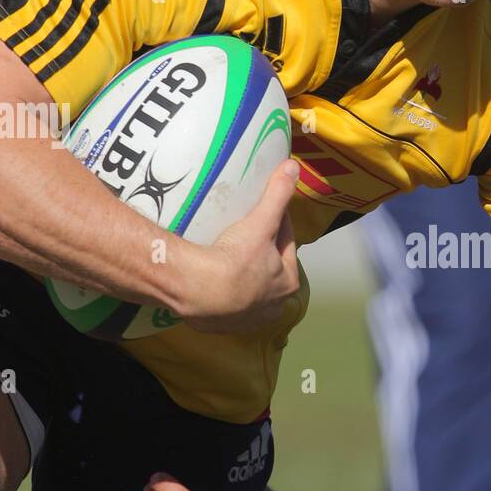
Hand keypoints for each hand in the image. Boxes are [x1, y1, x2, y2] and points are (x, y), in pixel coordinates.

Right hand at [180, 159, 301, 333]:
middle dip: (261, 251)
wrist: (198, 291)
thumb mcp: (261, 222)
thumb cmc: (236, 258)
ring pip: (249, 288)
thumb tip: (292, 166)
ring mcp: (247, 317)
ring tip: (227, 253)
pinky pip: (225, 302)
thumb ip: (278, 194)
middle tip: (244, 230)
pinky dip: (222, 291)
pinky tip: (212, 279)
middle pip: (269, 267)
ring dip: (243, 274)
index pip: (286, 244)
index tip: (265, 209)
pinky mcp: (222, 324)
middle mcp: (273, 305)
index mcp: (288, 281)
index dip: (277, 223)